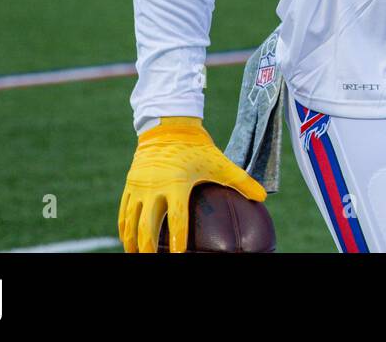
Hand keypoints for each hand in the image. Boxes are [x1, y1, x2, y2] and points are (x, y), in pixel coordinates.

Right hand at [118, 116, 265, 252]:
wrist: (168, 125)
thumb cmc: (197, 146)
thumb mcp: (219, 162)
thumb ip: (240, 180)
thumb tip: (262, 197)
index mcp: (176, 183)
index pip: (176, 218)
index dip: (177, 239)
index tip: (178, 254)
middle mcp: (154, 186)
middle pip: (147, 225)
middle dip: (148, 248)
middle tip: (152, 261)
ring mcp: (138, 185)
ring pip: (131, 221)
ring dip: (132, 242)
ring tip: (136, 255)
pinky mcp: (130, 183)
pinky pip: (123, 210)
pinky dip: (124, 227)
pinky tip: (127, 240)